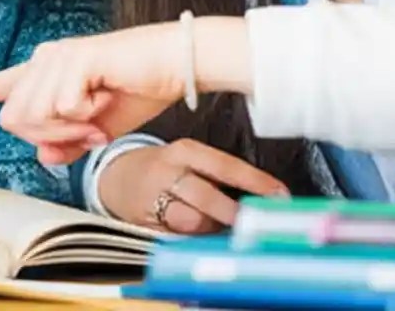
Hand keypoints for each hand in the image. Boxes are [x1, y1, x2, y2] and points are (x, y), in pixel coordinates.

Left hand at [0, 26, 183, 163]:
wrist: (174, 65)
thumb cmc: (138, 91)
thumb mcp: (97, 131)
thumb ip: (66, 144)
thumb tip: (43, 157)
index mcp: (42, 73)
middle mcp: (42, 60)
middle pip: (13, 121)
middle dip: (47, 138)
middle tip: (85, 135)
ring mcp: (55, 57)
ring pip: (32, 118)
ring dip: (67, 130)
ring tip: (97, 116)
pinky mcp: (73, 59)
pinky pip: (59, 109)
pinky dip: (84, 117)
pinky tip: (104, 98)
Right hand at [100, 139, 288, 234]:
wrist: (114, 178)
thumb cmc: (163, 170)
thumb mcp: (187, 160)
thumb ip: (219, 176)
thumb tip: (261, 201)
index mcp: (184, 151)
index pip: (226, 166)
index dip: (256, 182)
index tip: (280, 196)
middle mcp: (167, 172)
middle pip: (205, 197)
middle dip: (232, 214)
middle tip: (253, 225)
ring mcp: (152, 199)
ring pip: (190, 221)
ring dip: (211, 231)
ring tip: (220, 230)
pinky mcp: (144, 223)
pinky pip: (175, 238)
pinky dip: (192, 242)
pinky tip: (199, 240)